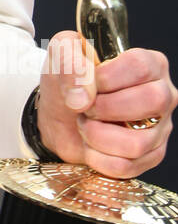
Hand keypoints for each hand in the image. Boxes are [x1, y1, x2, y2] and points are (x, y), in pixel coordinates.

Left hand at [37, 30, 176, 178]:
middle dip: (106, 108)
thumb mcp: (61, 56)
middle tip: (86, 107)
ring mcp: (160, 128)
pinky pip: (127, 166)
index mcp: (149, 63)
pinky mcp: (150, 156)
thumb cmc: (70, 82)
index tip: (89, 84)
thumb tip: (83, 96)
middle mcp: (163, 94)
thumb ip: (70, 61)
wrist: (60, 115)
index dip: (107, 78)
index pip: (140, 66)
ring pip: (138, 142)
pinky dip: (98, 158)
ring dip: (98, 136)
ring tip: (86, 125)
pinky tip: (90, 145)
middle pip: (152, 101)